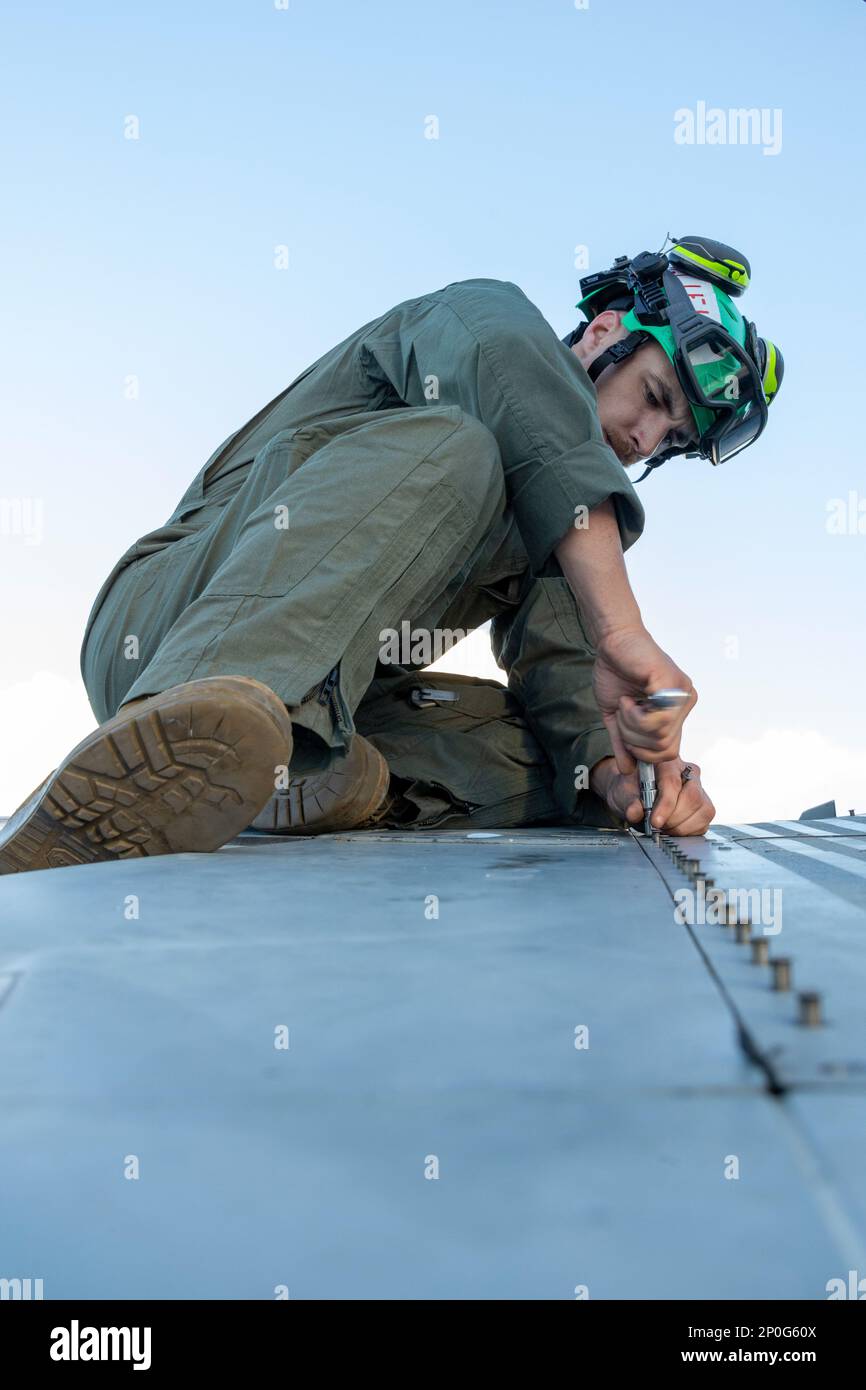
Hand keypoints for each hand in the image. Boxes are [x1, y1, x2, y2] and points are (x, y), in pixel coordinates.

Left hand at [590, 755, 715, 835]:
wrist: (633, 793)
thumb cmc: (630, 788)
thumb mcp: (623, 792)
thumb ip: (628, 801)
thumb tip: (634, 813)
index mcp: (667, 763)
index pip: (672, 783)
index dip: (665, 805)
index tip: (655, 821)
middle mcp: (688, 773)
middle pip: (693, 797)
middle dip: (673, 818)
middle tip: (656, 826)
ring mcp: (699, 789)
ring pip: (703, 810)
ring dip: (681, 826)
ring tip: (663, 827)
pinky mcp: (703, 806)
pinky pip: (704, 823)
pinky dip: (687, 831)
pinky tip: (672, 829)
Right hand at [592, 626, 696, 773]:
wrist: (613, 641)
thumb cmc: (616, 672)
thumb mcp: (616, 717)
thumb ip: (623, 743)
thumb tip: (627, 771)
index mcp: (676, 712)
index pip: (668, 752)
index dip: (642, 751)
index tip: (624, 731)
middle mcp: (685, 702)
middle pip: (664, 749)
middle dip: (634, 740)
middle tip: (622, 716)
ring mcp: (683, 693)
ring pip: (660, 736)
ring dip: (632, 725)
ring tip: (625, 703)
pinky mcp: (673, 685)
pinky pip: (658, 720)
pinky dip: (634, 715)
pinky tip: (628, 698)